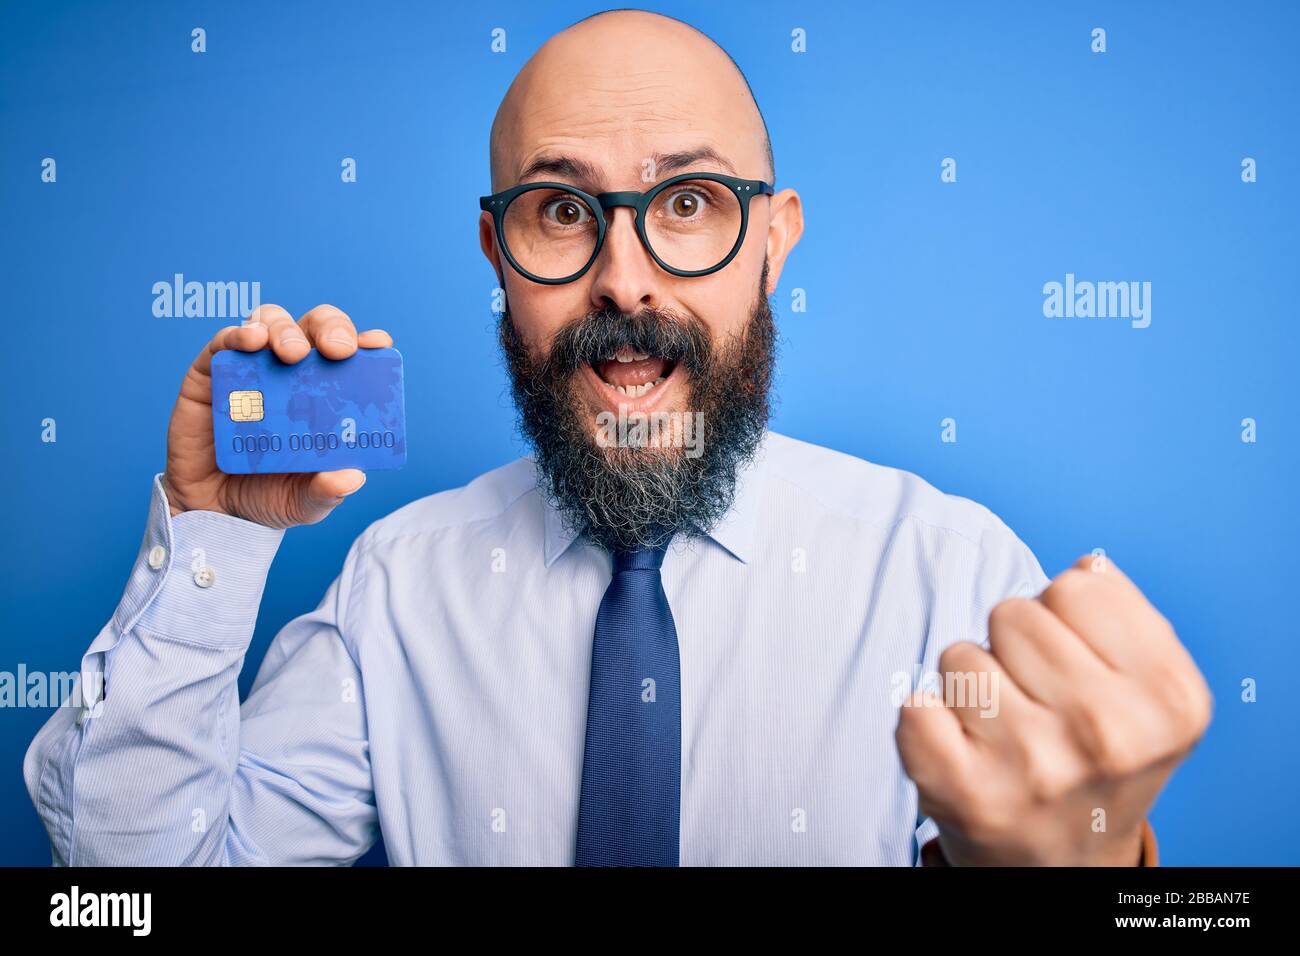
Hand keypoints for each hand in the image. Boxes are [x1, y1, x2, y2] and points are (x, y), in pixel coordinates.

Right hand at [162, 303, 393, 527]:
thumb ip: (326, 491)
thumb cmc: (267, 495)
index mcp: (329, 395)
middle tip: (337, 351)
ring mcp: (255, 367)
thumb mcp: (304, 501)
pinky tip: (252, 341)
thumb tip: (352, 478)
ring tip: (292, 354)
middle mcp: (295, 372)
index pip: (354, 356)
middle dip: (331, 328)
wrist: (211, 510)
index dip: (368, 344)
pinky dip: (241, 333)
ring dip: (286, 329)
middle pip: (318, 328)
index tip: (378, 346)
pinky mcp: (214, 370)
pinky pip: (226, 340)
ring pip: (274, 322)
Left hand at [896, 555, 1212, 865]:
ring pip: (959, 654)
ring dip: (970, 685)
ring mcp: (1033, 765)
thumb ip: (1123, 613)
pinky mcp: (963, 792)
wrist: (1062, 865)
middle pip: (1013, 612)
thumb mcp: (1149, 689)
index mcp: (1168, 698)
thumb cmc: (1095, 755)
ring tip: (1004, 734)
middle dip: (1015, 649)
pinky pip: (912, 702)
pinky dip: (926, 721)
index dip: (1066, 617)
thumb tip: (1085, 565)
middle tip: (1037, 707)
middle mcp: (1109, 733)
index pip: (1076, 584)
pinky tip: (963, 754)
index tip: (1078, 668)